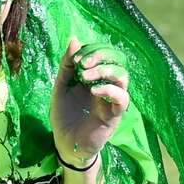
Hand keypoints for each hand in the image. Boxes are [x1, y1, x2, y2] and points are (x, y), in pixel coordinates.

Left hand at [52, 39, 130, 168]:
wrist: (65, 144)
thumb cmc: (64, 116)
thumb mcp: (60, 87)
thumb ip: (67, 66)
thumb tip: (75, 39)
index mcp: (94, 76)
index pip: (104, 53)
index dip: (91, 51)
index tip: (75, 60)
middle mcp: (106, 85)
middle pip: (117, 60)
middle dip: (101, 56)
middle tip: (82, 64)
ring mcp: (112, 99)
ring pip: (122, 76)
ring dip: (105, 70)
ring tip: (86, 76)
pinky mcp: (115, 115)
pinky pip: (122, 98)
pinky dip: (109, 90)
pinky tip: (93, 91)